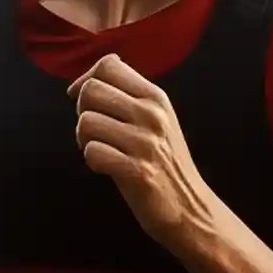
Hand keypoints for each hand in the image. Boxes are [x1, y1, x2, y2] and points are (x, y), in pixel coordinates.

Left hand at [67, 54, 218, 252]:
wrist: (190, 207)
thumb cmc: (164, 162)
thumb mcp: (156, 119)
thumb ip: (128, 96)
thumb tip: (85, 81)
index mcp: (156, 97)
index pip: (108, 65)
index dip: (87, 79)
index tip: (85, 100)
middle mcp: (151, 114)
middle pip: (91, 90)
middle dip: (83, 110)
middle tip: (95, 131)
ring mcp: (145, 142)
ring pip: (86, 121)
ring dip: (84, 139)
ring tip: (102, 150)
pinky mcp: (137, 171)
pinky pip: (92, 152)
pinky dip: (92, 161)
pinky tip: (106, 167)